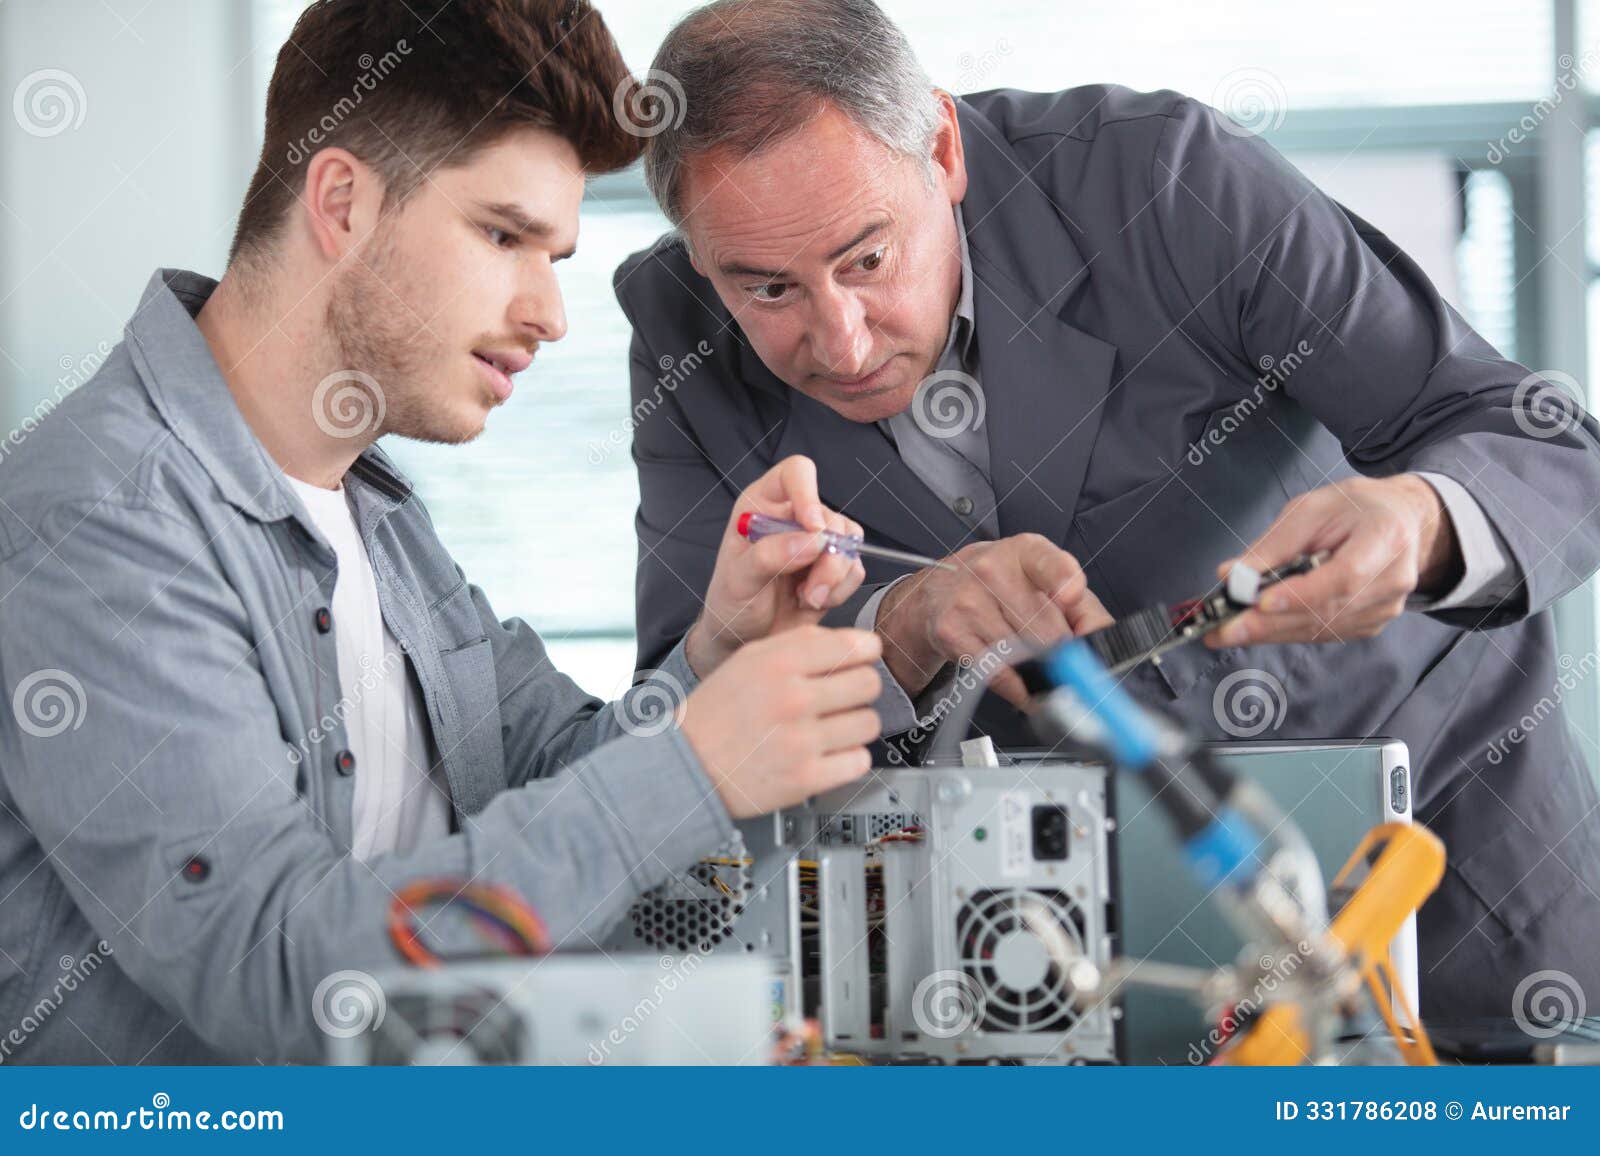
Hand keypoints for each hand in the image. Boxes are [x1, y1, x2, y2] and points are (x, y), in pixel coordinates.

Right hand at [679, 626, 883, 818]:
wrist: (686, 765)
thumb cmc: (717, 713)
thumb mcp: (749, 659)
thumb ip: (800, 644)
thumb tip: (853, 642)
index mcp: (779, 664)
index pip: (855, 646)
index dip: (866, 652)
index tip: (863, 659)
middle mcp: (792, 699)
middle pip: (869, 683)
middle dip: (860, 689)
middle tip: (845, 697)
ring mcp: (801, 741)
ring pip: (869, 723)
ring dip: (856, 725)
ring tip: (834, 727)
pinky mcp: (805, 778)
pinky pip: (859, 762)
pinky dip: (849, 759)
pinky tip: (829, 753)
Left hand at [685, 455, 867, 677]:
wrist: (745, 637)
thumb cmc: (732, 601)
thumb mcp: (739, 580)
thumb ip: (769, 556)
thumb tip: (812, 541)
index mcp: (764, 504)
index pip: (796, 474)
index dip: (808, 494)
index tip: (812, 528)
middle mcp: (793, 516)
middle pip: (831, 517)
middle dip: (827, 557)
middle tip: (808, 589)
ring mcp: (817, 541)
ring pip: (849, 543)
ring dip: (834, 576)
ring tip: (807, 598)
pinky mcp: (834, 566)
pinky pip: (855, 569)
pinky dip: (840, 590)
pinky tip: (813, 600)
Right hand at [875, 533, 1112, 706]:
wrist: (939, 591)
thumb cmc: (1002, 585)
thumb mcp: (1042, 581)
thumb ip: (1081, 607)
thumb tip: (1105, 644)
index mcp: (1026, 551)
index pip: (1048, 561)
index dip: (1062, 580)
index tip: (1070, 596)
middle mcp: (993, 569)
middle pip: (1044, 627)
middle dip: (1062, 653)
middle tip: (1067, 662)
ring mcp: (968, 601)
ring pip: (1022, 654)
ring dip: (1040, 672)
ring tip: (1043, 670)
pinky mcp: (952, 632)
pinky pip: (997, 672)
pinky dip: (1018, 688)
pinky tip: (1025, 687)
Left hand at [1207, 474, 1459, 647]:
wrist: (1398, 520)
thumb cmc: (1354, 509)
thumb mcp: (1311, 508)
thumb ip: (1273, 543)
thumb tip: (1231, 575)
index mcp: (1385, 537)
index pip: (1345, 576)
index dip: (1301, 594)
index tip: (1259, 602)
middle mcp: (1393, 580)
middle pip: (1328, 611)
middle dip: (1269, 623)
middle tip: (1223, 629)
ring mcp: (1385, 608)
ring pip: (1321, 629)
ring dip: (1270, 633)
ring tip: (1226, 632)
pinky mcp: (1370, 623)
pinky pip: (1323, 634)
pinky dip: (1286, 632)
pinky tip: (1255, 629)